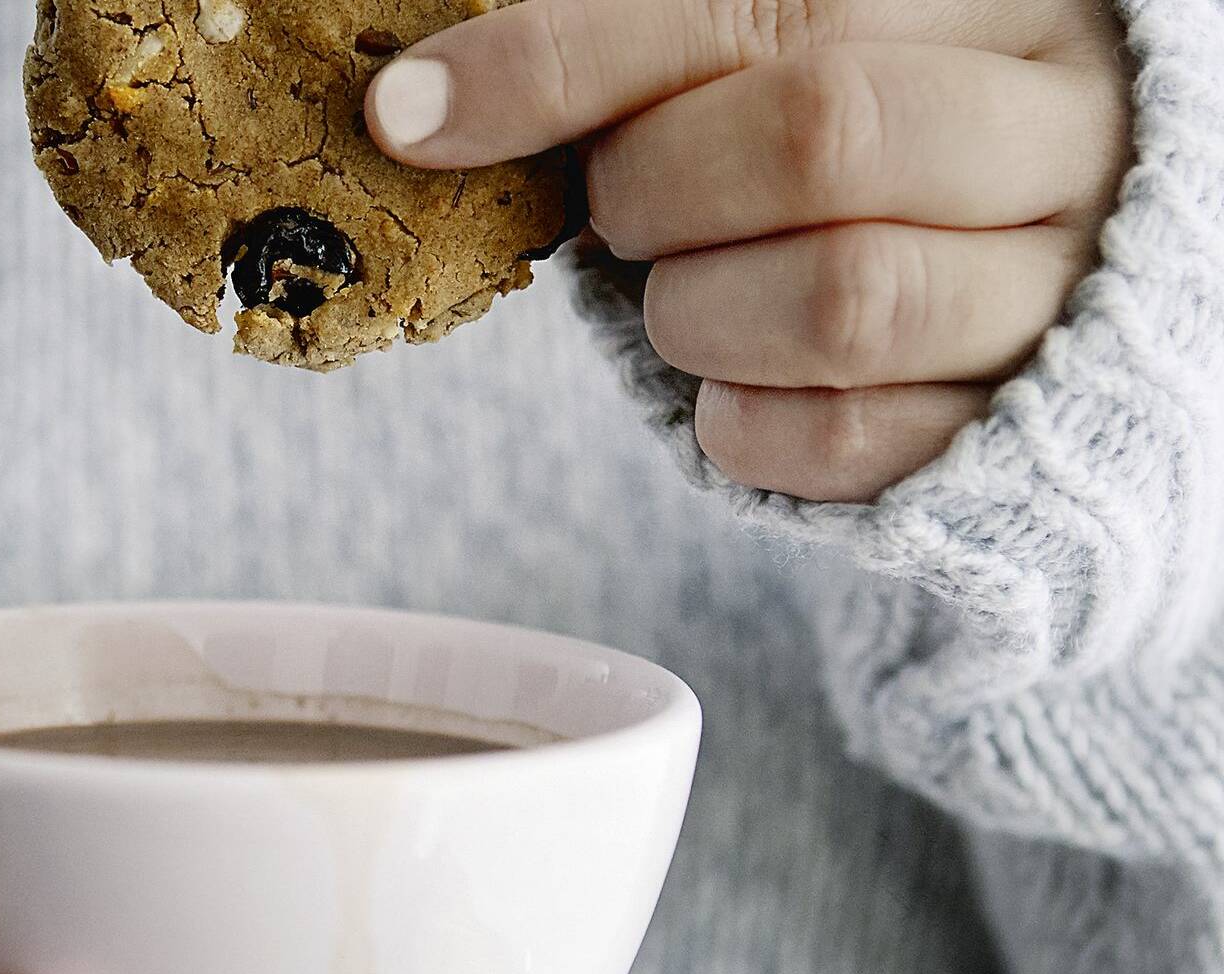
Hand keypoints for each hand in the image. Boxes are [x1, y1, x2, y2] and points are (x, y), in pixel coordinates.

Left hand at [367, 0, 1132, 501]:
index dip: (562, 60)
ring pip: (845, 299)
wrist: (1015, 284)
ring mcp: (1054, 287)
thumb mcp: (771, 68)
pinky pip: (847, 437)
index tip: (410, 115)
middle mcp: (1055, 128)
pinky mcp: (1011, 424)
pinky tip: (730, 383)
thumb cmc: (859, 155)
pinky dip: (741, 422)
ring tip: (686, 298)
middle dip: (656, 186)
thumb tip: (421, 102)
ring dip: (700, 311)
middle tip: (617, 212)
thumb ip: (649, 54)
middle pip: (822, 135)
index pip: (758, 4)